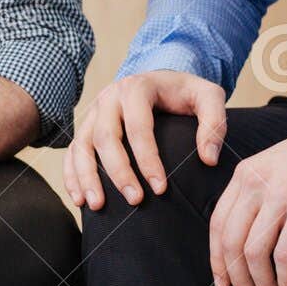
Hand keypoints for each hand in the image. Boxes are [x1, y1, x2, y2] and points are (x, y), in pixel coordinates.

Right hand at [65, 70, 227, 209]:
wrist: (161, 80)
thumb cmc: (185, 92)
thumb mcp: (209, 96)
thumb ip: (214, 122)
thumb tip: (208, 158)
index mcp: (137, 88)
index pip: (138, 126)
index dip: (148, 159)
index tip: (161, 188)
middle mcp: (110, 97)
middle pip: (105, 136)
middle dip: (118, 172)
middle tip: (135, 201)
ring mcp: (94, 111)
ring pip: (82, 144)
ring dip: (86, 176)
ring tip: (96, 205)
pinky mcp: (86, 126)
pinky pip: (73, 150)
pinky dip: (72, 174)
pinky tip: (79, 198)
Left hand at [209, 114, 286, 285]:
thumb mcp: (276, 166)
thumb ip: (258, 193)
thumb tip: (249, 236)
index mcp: (244, 174)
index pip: (218, 223)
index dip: (217, 258)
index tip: (223, 282)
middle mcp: (255, 184)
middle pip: (231, 242)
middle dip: (237, 279)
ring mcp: (279, 196)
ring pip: (254, 254)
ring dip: (262, 285)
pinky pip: (285, 256)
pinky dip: (285, 281)